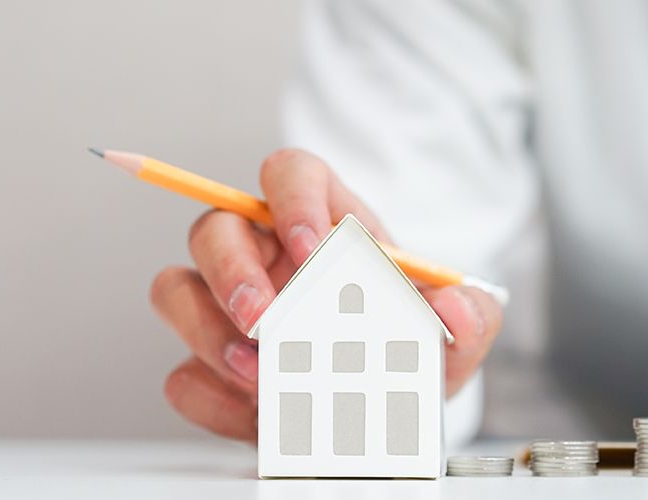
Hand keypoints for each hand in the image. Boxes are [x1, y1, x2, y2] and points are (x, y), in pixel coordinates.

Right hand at [150, 149, 503, 441]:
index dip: (292, 199)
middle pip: (213, 228)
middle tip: (269, 322)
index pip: (289, 173)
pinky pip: (182, 375)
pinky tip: (255, 415)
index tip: (313, 246)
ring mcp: (226, 310)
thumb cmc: (410, 344)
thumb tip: (456, 307)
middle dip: (232, 274)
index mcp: (322, 222)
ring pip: (175, 291)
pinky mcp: (208, 367)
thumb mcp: (455, 332)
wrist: (390, 404)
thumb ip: (472, 315)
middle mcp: (262, 255)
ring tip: (261, 377)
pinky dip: (214, 398)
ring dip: (209, 334)